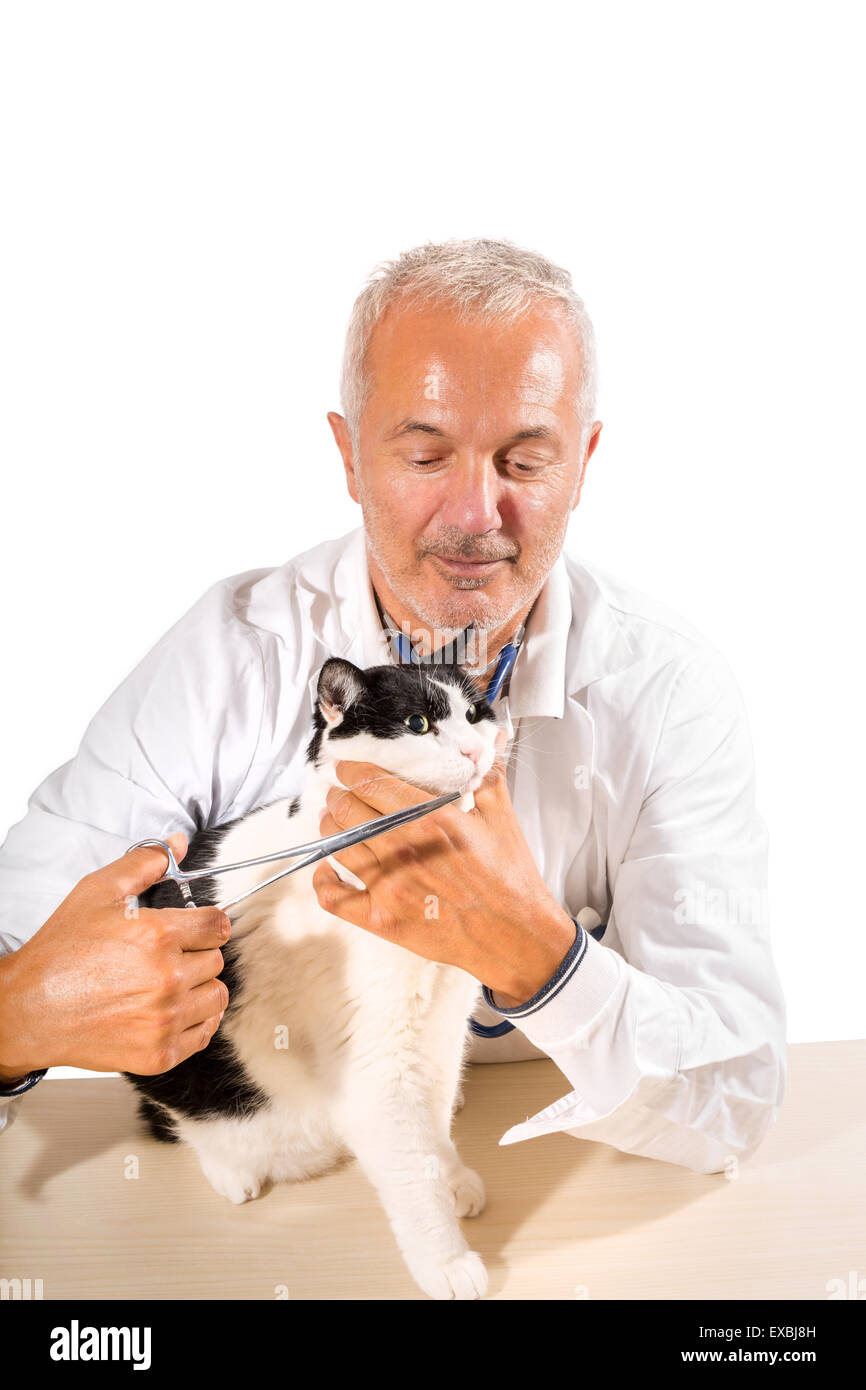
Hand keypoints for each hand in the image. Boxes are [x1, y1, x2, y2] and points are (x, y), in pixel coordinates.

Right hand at [0, 835, 230, 1080]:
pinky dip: (195, 1021)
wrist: (28, 1009)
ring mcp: (165, 1020)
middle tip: (167, 956)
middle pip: (217, 960)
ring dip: (200, 987)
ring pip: (217, 996)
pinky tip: (171, 1010)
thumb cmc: (61, 951)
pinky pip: (204, 1033)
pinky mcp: (160, 1053)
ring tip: (169, 982)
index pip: (219, 925)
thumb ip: (144, 861)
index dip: (206, 923)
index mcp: (160, 936)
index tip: (193, 929)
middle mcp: (168, 979)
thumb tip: (179, 843)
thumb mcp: (97, 891)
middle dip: (197, 953)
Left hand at [311, 745, 575, 1004]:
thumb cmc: (510, 879)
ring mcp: (389, 887)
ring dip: (330, 828)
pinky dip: (324, 881)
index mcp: (431, 820)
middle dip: (339, 796)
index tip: (348, 767)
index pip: (373, 784)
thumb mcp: (502, 818)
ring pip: (337, 845)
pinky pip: (334, 898)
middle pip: (348, 811)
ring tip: (333, 820)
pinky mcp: (383, 920)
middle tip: (341, 793)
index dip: (353, 771)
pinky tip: (327, 869)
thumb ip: (488, 775)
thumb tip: (494, 739)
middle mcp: (403, 850)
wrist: (516, 937)